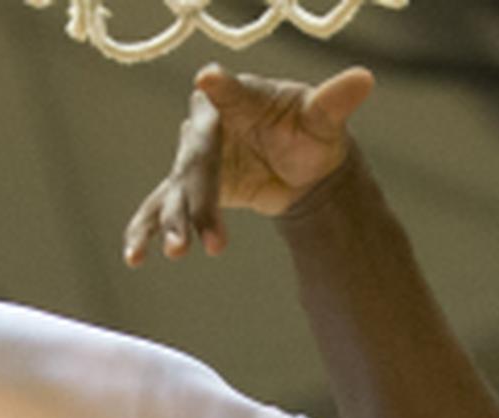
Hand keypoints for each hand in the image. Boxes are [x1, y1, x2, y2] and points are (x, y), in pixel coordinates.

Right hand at [123, 64, 374, 265]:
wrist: (304, 167)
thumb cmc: (312, 132)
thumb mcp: (325, 119)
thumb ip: (335, 102)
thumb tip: (364, 79)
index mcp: (238, 98)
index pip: (226, 94)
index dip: (219, 90)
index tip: (208, 82)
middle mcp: (207, 126)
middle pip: (196, 159)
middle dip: (199, 198)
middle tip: (209, 235)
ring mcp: (194, 160)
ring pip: (176, 190)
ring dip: (173, 221)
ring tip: (176, 251)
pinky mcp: (190, 190)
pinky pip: (161, 208)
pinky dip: (145, 231)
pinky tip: (133, 257)